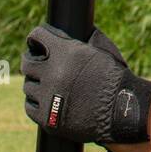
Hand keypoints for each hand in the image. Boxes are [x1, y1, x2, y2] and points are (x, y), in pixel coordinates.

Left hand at [21, 23, 150, 144]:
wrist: (123, 112)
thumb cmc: (116, 79)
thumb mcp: (100, 50)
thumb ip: (79, 40)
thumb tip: (66, 32)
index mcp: (65, 53)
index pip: (37, 36)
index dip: (36, 38)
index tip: (36, 41)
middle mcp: (53, 73)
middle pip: (27, 63)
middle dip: (31, 60)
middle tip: (37, 63)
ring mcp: (48, 97)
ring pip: (28, 86)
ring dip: (36, 83)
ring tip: (45, 84)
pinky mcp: (48, 119)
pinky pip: (30, 107)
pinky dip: (35, 102)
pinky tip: (43, 99)